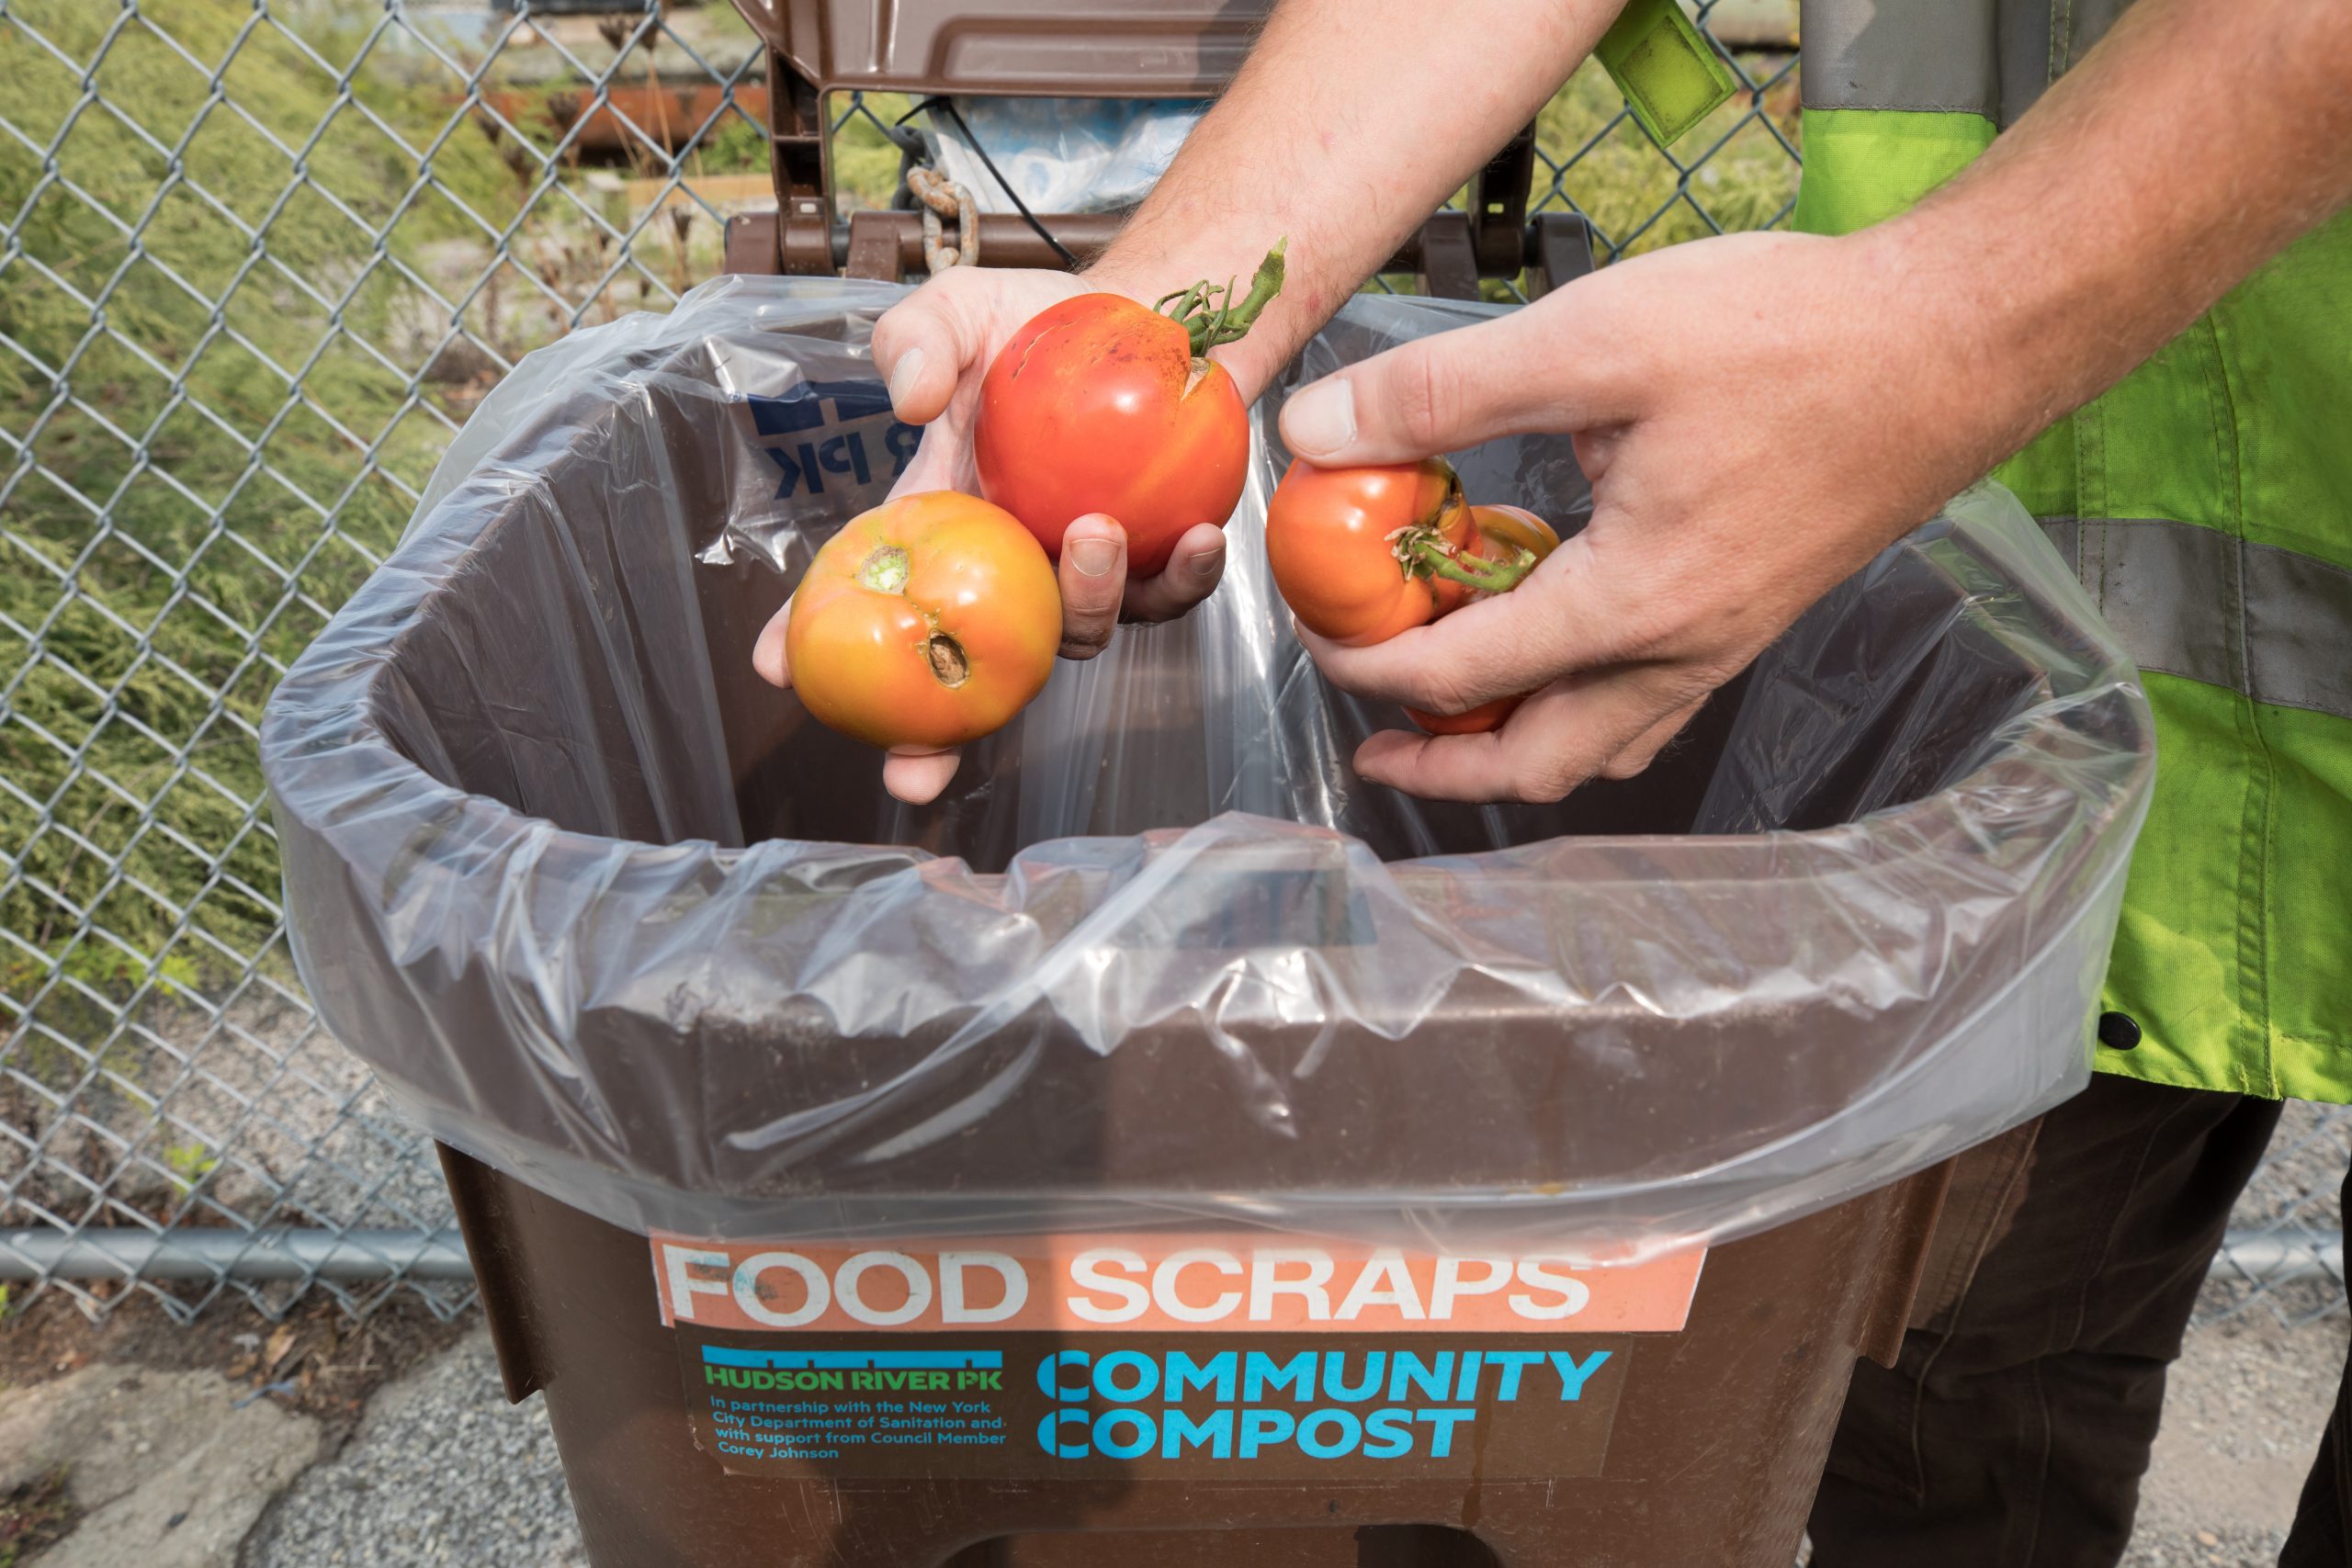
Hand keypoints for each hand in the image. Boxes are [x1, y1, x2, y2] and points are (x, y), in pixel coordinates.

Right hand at [753, 268, 1228, 803]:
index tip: (778, 669)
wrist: (1148, 319)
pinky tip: (1198, 539)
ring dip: (1081, 604)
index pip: (867, 589)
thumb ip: (916, 339)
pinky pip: (1168, 598)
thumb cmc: (1037, 325)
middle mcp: (1002, 572)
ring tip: (1094, 532)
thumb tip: (913, 399)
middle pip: (963, 672)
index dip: (812, 639)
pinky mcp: (1156, 567)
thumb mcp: (958, 310)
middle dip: (933, 740)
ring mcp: (1077, 579)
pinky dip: (1184, 578)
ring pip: (1072, 637)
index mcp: (939, 524)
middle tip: (917, 762)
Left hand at [1278, 228, 2020, 802]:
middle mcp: (1679, 652)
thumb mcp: (1593, 341)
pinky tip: (1555, 649)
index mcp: (1629, 605)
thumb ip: (1443, 394)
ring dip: (1512, 746)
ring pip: (1599, 746)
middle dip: (1437, 764)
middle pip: (1536, 763)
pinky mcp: (1752, 613)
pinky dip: (1581, 705)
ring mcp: (1724, 642)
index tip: (1311, 626)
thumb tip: (1316, 433)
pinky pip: (1650, 704)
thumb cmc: (1792, 336)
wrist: (1953, 340)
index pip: (1458, 673)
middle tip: (1368, 743)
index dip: (1365, 659)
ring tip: (1449, 715)